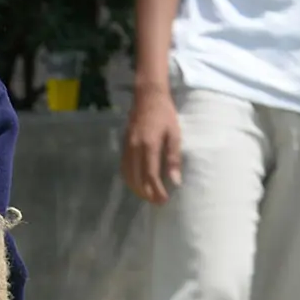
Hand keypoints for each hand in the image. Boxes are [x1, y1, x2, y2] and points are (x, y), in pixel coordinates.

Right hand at [124, 86, 181, 204]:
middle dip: (147, 194)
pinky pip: (124, 168)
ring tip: (148, 196)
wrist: (147, 97)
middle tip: (157, 203)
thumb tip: (176, 181)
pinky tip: (137, 184)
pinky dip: (130, 180)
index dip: (156, 191)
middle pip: (137, 179)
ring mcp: (127, 147)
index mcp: (149, 145)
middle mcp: (135, 148)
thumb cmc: (165, 115)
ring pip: (128, 175)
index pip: (151, 175)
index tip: (164, 200)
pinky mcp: (124, 146)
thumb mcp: (175, 134)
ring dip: (137, 189)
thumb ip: (174, 158)